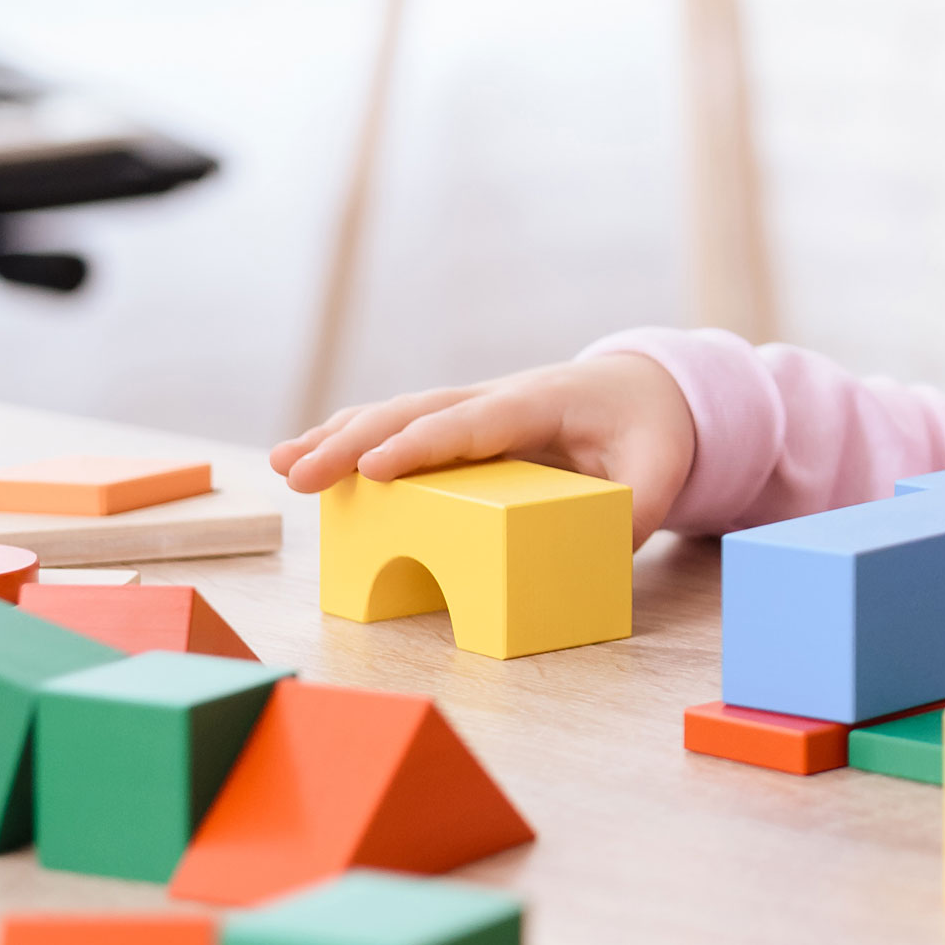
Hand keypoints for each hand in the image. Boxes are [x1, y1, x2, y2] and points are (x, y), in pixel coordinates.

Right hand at [269, 356, 699, 544]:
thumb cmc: (649, 430)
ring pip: (398, 414)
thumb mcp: (661, 470)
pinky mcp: (461, 427)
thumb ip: (634, 510)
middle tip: (299, 473)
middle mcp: (498, 398)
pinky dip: (352, 439)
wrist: (646, 389)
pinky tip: (305, 460)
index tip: (375, 467)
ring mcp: (474, 408)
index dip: (424, 444)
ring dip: (338, 436)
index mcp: (542, 405)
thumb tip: (593, 555)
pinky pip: (400, 427)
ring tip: (283, 464)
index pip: (475, 423)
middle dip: (355, 441)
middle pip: (417, 413)